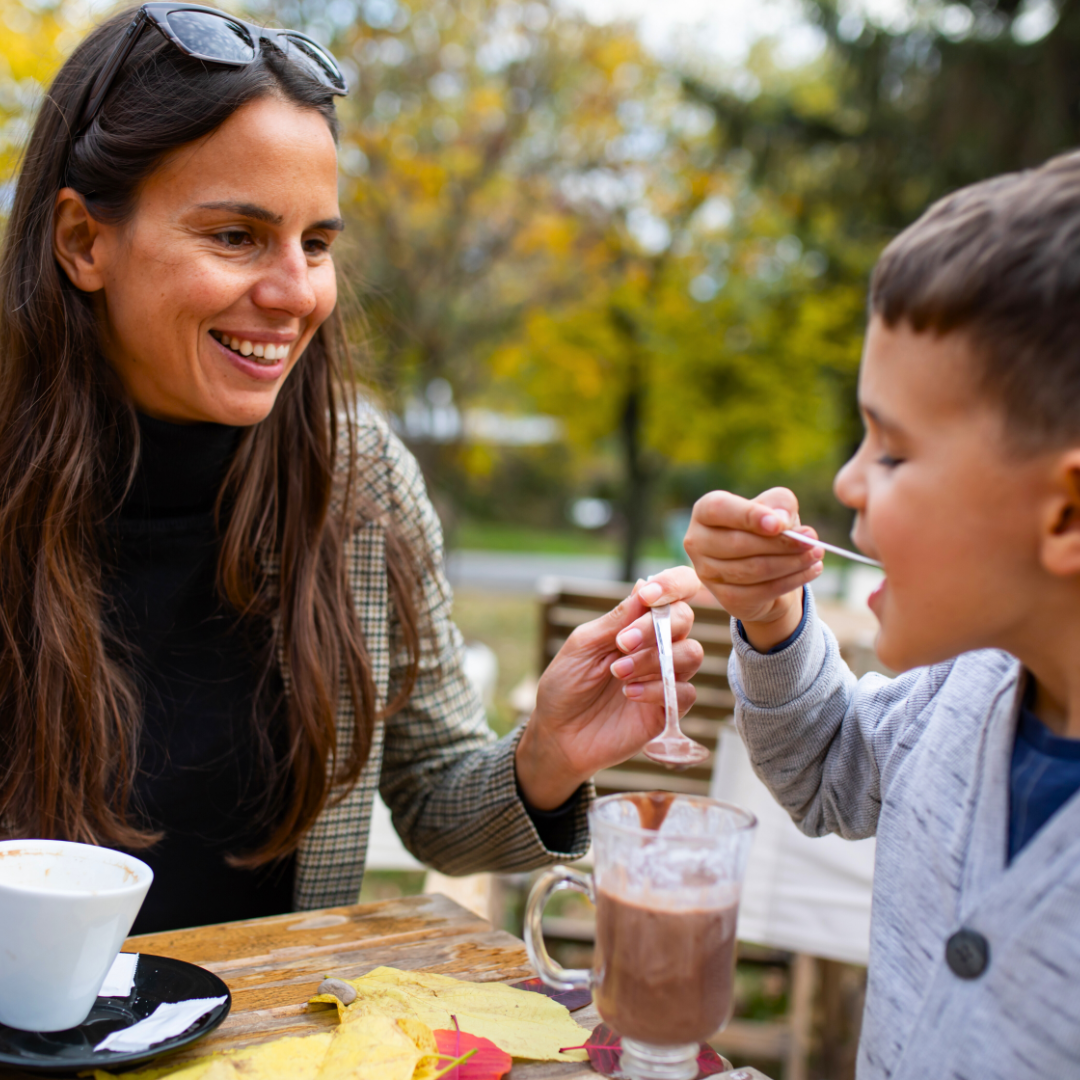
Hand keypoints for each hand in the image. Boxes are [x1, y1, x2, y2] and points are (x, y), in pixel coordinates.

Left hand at [514, 566, 704, 809]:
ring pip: (691, 654)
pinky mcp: (669, 710)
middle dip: (654, 627)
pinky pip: (685, 692)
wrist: (558, 735)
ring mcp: (666, 678)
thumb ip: (616, 620)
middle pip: (685, 619)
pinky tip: (627, 694)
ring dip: (654, 659)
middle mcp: (658, 646)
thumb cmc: (566, 685)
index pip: (673, 592)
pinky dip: (657, 689)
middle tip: (622, 644)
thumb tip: (644, 585)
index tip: (650, 595)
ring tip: (618, 673)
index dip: (673, 584)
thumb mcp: (583, 645)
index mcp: (636, 623)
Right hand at [683, 487, 821, 649]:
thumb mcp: (775, 507)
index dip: (749, 516)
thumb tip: (780, 520)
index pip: (720, 510)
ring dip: (791, 563)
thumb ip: (779, 503)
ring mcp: (707, 573)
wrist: (763, 568)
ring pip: (753, 570)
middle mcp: (697, 541)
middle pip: (739, 544)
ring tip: (816, 554)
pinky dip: (792, 581)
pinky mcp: (725, 598)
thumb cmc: (766, 529)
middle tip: (812, 540)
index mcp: (704, 511)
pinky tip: (812, 570)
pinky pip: (762, 591)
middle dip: (781, 543)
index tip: (779, 524)